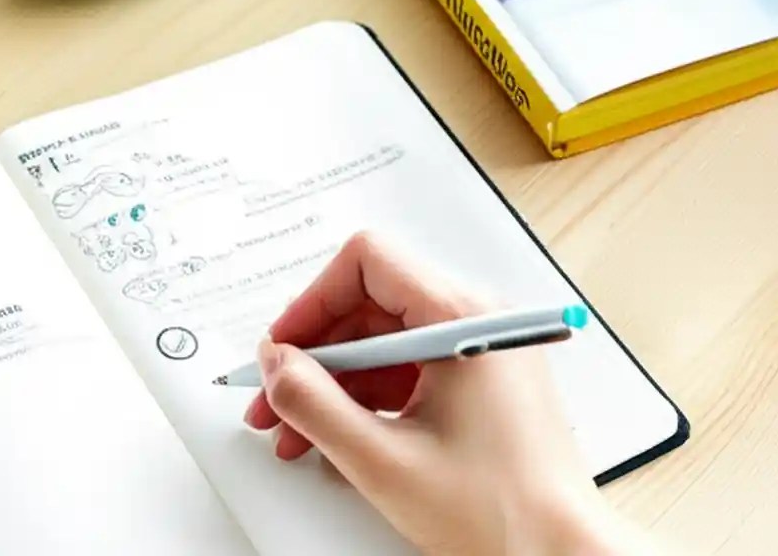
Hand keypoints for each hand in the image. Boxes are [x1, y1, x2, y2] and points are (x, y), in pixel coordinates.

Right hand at [244, 232, 656, 555]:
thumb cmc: (502, 512)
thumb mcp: (381, 458)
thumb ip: (312, 402)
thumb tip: (276, 364)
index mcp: (463, 319)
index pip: (367, 264)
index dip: (312, 302)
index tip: (284, 347)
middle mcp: (478, 322)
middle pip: (369, 306)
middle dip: (313, 355)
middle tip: (275, 398)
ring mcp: (481, 352)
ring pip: (382, 342)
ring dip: (333, 383)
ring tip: (297, 431)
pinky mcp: (480, 383)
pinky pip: (407, 370)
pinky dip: (365, 399)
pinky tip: (336, 437)